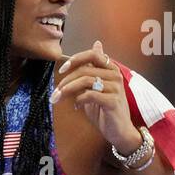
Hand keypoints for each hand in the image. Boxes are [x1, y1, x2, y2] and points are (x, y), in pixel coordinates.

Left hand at [52, 41, 139, 155]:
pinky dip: (79, 100)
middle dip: (66, 80)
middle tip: (56, 92)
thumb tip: (96, 43)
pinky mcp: (113, 101)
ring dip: (68, 90)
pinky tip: (77, 106)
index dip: (75, 59)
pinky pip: (90, 95)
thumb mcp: (96, 87)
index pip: (93, 54)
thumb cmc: (105, 110)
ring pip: (86, 81)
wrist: (119, 131)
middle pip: (85, 69)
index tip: (62, 69)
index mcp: (110, 69)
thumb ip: (92, 69)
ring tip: (60, 98)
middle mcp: (115, 75)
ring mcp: (115, 88)